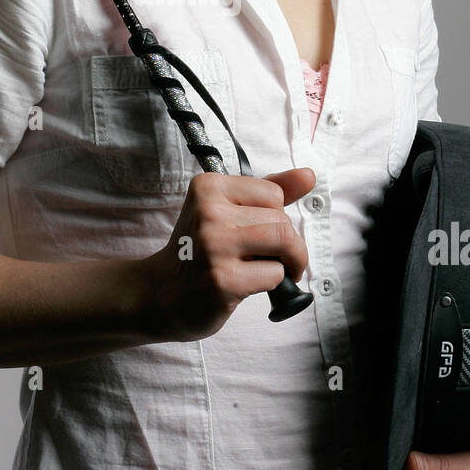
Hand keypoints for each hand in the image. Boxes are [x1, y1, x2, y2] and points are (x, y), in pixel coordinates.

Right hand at [143, 167, 315, 342]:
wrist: (161, 294)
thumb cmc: (199, 251)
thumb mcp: (227, 212)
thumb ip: (268, 192)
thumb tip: (308, 175)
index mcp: (209, 187)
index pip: (273, 193)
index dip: (276, 215)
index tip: (262, 232)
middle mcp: (209, 212)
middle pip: (282, 219)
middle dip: (286, 242)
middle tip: (268, 256)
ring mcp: (214, 246)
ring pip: (285, 242)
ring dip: (288, 261)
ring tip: (271, 269)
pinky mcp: (222, 280)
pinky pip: (275, 274)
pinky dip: (273, 283)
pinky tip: (249, 285)